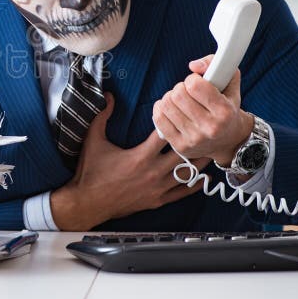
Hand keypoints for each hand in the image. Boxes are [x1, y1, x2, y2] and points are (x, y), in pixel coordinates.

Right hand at [50, 92, 209, 230]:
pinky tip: (204, 178)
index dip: (174, 122)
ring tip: (209, 150)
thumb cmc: (90, 171)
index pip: (166, 135)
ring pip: (187, 174)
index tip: (180, 112)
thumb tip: (108, 96)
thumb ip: (102, 116)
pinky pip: (182, 193)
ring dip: (198, 162)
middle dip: (193, 140)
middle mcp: (153, 172)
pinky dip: (194, 185)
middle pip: (183, 154)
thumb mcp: (93, 140)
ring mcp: (157, 189)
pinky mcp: (157, 201)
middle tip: (203, 129)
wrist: (87, 202)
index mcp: (140, 156)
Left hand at [152, 54, 253, 166]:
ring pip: (166, 105)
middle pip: (177, 95)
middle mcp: (210, 128)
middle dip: (180, 88)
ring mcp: (194, 139)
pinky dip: (161, 109)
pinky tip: (171, 109)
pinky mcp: (180, 146)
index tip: (197, 83)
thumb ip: (215, 64)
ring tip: (181, 101)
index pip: (194, 85)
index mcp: (225, 112)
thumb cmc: (226, 106)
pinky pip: (158, 118)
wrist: (228, 141)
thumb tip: (193, 66)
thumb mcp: (230, 83)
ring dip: (170, 98)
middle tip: (188, 92)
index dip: (192, 79)